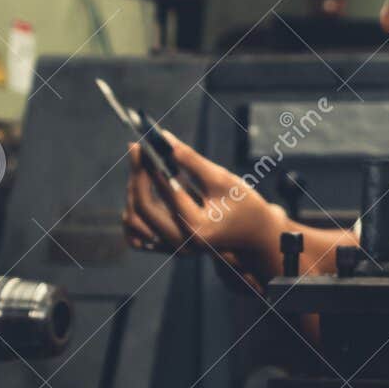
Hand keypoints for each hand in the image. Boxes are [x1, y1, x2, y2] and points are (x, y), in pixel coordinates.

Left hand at [122, 131, 286, 273]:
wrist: (254, 233)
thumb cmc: (244, 205)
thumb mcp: (221, 179)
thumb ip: (190, 160)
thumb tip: (163, 139)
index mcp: (197, 228)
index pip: (163, 193)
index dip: (150, 165)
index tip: (143, 143)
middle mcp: (181, 243)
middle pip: (141, 208)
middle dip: (137, 175)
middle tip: (137, 148)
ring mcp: (172, 248)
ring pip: (134, 220)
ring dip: (133, 191)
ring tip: (142, 166)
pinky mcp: (166, 247)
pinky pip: (136, 233)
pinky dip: (134, 212)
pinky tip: (142, 190)